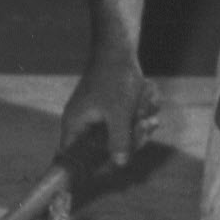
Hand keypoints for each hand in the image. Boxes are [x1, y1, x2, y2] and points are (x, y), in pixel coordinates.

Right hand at [61, 47, 160, 169]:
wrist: (120, 47)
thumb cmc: (114, 78)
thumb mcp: (119, 113)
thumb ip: (119, 141)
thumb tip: (119, 164)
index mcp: (75, 125)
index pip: (71, 157)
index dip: (86, 168)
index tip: (104, 171)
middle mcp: (83, 122)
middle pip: (105, 148)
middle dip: (131, 137)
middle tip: (146, 124)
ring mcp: (97, 115)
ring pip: (120, 134)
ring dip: (139, 122)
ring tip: (148, 106)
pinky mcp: (111, 108)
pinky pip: (126, 121)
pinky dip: (139, 113)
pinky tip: (148, 100)